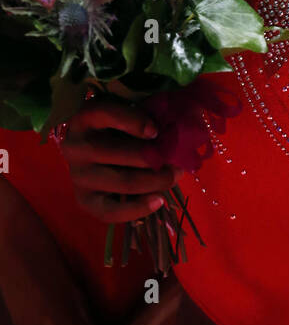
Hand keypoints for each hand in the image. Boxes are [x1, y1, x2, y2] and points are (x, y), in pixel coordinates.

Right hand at [61, 97, 178, 223]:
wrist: (90, 151)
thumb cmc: (116, 127)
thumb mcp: (126, 113)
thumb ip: (144, 116)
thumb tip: (176, 128)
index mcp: (85, 117)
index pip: (105, 113)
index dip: (133, 121)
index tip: (156, 130)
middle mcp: (76, 146)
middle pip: (117, 152)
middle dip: (153, 157)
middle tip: (177, 159)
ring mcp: (78, 175)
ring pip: (122, 181)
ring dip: (155, 180)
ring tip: (174, 176)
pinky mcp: (84, 199)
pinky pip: (111, 211)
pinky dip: (138, 208)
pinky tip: (159, 200)